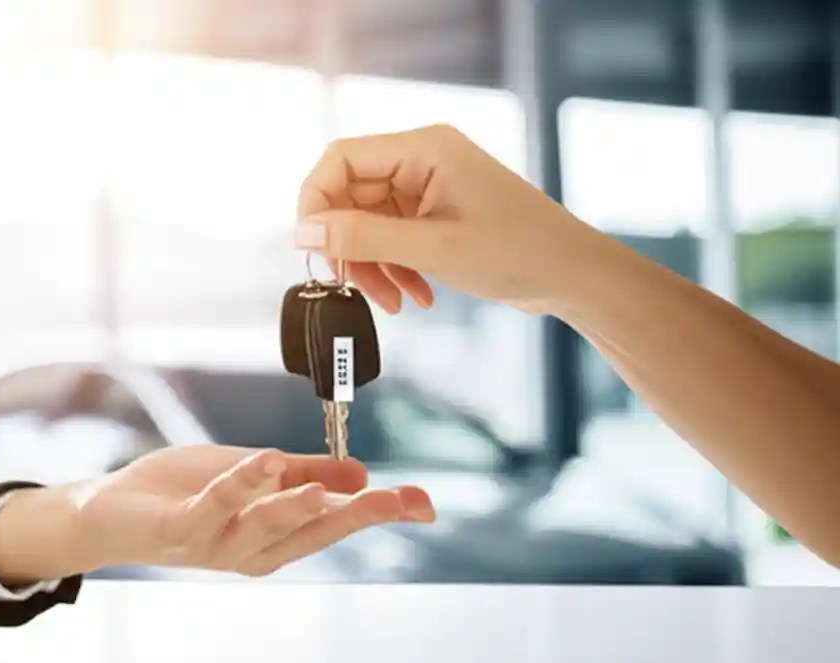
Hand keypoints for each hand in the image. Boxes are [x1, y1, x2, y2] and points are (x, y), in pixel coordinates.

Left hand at [0, 446, 433, 583]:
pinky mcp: (181, 530)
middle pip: (314, 530)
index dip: (380, 511)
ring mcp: (217, 543)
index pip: (338, 521)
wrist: (112, 508)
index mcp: (277, 534)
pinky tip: (263, 464)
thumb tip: (360, 472)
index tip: (425, 503)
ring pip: (266, 527)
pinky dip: (239, 487)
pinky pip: (214, 509)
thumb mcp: (255, 473)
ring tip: (327, 489)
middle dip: (358, 514)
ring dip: (297, 506)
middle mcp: (254, 548)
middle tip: (400, 499)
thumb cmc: (185, 491)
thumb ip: (305, 473)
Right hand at [294, 124, 620, 316]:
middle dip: (349, 245)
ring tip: (392, 301)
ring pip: (368, 222)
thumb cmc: (518, 252)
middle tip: (351, 283)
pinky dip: (394, 268)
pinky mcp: (435, 213)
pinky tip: (414, 296)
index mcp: (424, 148)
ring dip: (371, 265)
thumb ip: (362, 237)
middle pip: (350, 195)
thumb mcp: (432, 249)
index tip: (311, 246)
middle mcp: (422, 159)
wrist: (572, 275)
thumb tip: (303, 231)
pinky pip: (392, 237)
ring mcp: (428, 187)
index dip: (316, 201)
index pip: (341, 158)